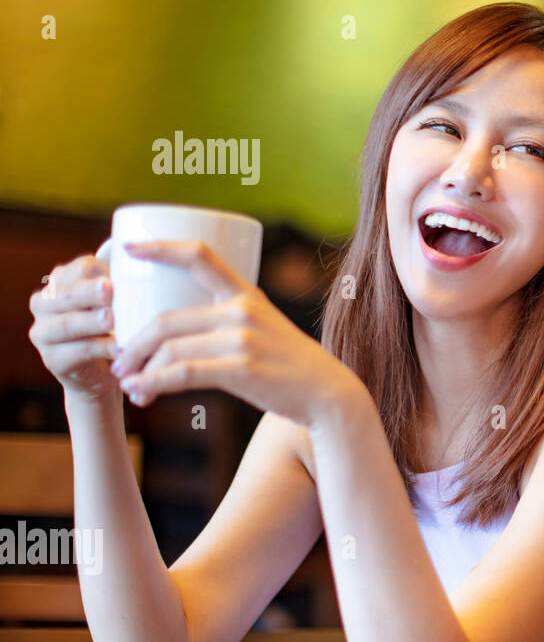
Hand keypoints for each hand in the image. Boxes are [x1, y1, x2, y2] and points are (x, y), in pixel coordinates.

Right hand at [28, 254, 119, 400]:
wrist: (105, 370)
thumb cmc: (115, 326)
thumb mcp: (118, 300)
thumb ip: (120, 276)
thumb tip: (130, 246)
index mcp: (61, 282)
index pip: (80, 268)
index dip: (101, 270)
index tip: (123, 277)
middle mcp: (44, 304)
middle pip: (67, 293)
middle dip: (89, 292)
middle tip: (109, 290)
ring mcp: (43, 332)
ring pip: (67, 323)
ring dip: (91, 321)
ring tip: (112, 320)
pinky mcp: (52, 359)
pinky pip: (77, 351)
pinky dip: (100, 348)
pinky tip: (119, 348)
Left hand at [108, 239, 361, 428]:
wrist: (328, 394)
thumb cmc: (290, 366)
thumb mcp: (264, 328)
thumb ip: (228, 321)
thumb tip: (177, 332)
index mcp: (246, 295)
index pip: (199, 256)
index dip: (161, 248)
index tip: (130, 247)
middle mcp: (242, 311)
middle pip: (167, 320)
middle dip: (131, 342)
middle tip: (117, 359)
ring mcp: (242, 340)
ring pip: (170, 349)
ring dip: (139, 368)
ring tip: (128, 383)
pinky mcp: (241, 369)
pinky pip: (183, 373)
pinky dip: (153, 383)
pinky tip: (141, 392)